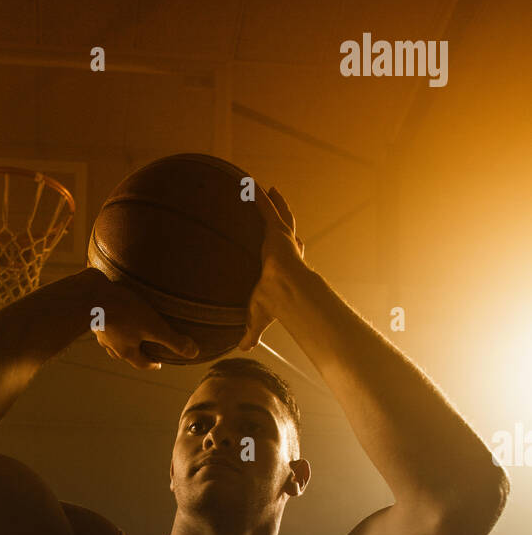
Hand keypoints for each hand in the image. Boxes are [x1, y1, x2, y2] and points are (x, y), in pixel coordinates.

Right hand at [90, 272, 198, 369]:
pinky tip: (116, 306)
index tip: (159, 363)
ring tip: (130, 325)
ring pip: (112, 337)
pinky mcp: (94, 313)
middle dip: (135, 350)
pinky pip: (104, 319)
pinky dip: (111, 317)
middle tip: (145, 345)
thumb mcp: (154, 327)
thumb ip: (173, 341)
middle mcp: (111, 343)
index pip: (141, 363)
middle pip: (124, 352)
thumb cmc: (123, 312)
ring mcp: (100, 329)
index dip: (152, 364)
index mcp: (126, 350)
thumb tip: (193, 353)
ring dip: (121, 334)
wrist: (90, 295)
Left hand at [237, 184, 307, 352]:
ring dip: (274, 202)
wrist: (284, 292)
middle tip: (278, 208)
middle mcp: (286, 250)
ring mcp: (282, 238)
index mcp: (284, 267)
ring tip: (268, 188)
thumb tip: (242, 350)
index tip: (292, 242)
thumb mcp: (257, 318)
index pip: (290, 253)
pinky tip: (251, 184)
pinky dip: (260, 197)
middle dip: (283, 216)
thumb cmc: (275, 306)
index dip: (292, 247)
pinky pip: (266, 209)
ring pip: (279, 215)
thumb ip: (250, 331)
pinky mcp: (276, 230)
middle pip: (286, 229)